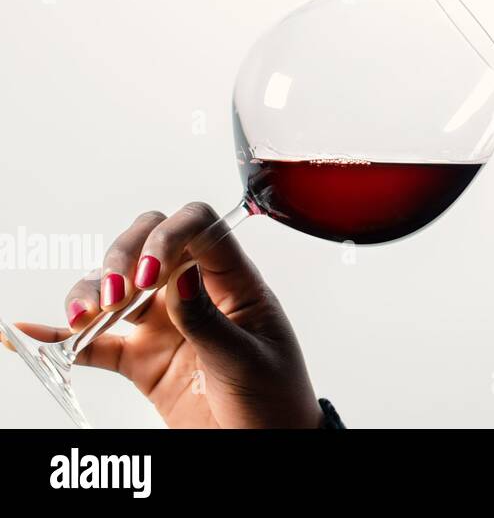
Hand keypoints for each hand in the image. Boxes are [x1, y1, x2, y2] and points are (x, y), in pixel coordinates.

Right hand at [2, 202, 323, 427]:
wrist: (267, 444)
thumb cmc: (275, 397)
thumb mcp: (248, 359)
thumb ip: (209, 321)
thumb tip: (178, 275)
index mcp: (234, 282)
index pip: (201, 229)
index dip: (169, 235)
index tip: (150, 273)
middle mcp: (196, 293)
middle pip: (149, 244)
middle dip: (121, 256)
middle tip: (114, 295)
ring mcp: (166, 325)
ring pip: (117, 287)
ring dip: (92, 290)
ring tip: (85, 315)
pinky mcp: (143, 360)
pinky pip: (98, 342)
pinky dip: (66, 337)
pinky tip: (38, 333)